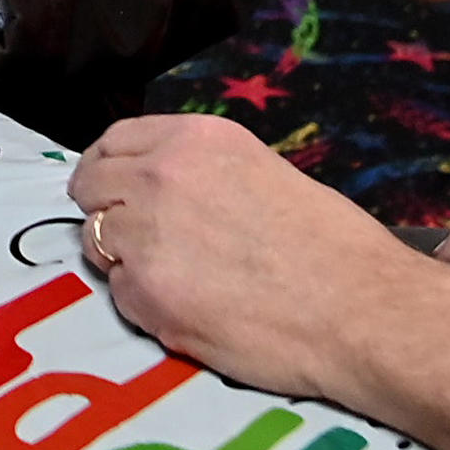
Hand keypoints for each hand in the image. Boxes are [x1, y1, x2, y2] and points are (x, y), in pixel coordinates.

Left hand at [68, 114, 412, 400]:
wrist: (360, 310)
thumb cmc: (332, 245)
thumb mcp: (261, 171)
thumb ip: (201, 173)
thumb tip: (161, 190)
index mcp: (194, 139)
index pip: (114, 142)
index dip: (110, 170)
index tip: (115, 191)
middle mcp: (159, 176)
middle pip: (89, 187)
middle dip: (104, 211)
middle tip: (134, 240)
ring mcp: (145, 235)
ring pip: (95, 241)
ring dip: (122, 259)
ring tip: (176, 278)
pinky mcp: (144, 294)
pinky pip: (119, 294)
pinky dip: (143, 304)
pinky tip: (190, 309)